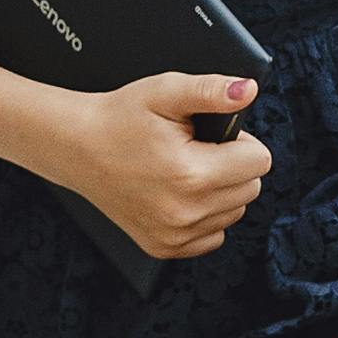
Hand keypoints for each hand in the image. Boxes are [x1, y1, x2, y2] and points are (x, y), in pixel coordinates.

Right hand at [49, 70, 272, 260]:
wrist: (77, 148)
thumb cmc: (121, 117)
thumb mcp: (165, 91)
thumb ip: (211, 90)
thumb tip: (249, 90)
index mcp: (191, 174)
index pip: (260, 162)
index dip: (240, 142)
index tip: (212, 136)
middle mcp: (186, 212)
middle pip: (251, 189)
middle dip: (232, 166)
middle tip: (195, 150)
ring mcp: (175, 236)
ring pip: (235, 212)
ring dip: (220, 191)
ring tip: (184, 169)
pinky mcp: (165, 248)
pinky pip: (214, 235)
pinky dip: (204, 214)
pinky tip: (178, 194)